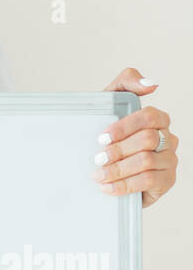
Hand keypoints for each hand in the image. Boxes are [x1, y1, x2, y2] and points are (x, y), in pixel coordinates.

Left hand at [94, 69, 178, 207]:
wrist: (106, 168)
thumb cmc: (109, 133)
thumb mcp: (111, 103)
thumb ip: (127, 82)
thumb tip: (151, 83)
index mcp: (157, 119)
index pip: (148, 116)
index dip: (124, 127)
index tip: (102, 138)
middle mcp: (168, 138)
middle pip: (147, 140)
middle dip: (118, 150)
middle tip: (98, 159)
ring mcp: (170, 159)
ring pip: (146, 162)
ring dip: (118, 170)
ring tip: (99, 175)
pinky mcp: (167, 180)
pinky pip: (148, 181)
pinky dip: (124, 185)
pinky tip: (108, 187)